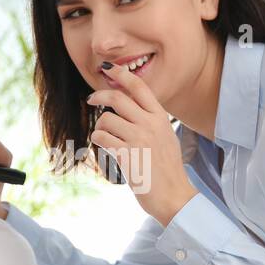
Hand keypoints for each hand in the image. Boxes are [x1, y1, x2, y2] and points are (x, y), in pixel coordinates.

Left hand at [87, 61, 198, 226]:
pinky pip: (102, 138)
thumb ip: (151, 120)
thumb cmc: (167, 169)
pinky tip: (103, 147)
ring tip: (106, 138)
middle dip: (99, 95)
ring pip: (106, 119)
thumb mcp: (166, 137)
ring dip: (100, 127)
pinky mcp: (127, 154)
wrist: (174, 195)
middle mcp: (150, 124)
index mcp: (160, 117)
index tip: (107, 68)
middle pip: (117, 98)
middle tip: (91, 100)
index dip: (120, 74)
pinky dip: (98, 141)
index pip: (139, 86)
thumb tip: (130, 106)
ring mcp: (138, 138)